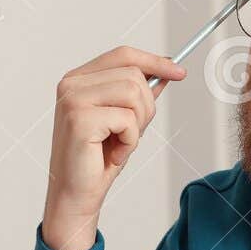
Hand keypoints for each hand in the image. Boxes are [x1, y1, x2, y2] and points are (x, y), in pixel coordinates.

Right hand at [41, 46, 185, 249]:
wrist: (76, 194)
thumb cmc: (97, 159)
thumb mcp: (125, 121)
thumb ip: (140, 94)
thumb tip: (166, 71)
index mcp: (78, 79)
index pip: (123, 55)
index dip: (154, 61)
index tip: (179, 72)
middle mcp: (71, 84)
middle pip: (133, 75)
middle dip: (146, 107)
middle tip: (131, 134)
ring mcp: (73, 99)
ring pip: (133, 93)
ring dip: (137, 125)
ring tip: (120, 143)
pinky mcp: (79, 119)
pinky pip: (127, 119)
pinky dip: (129, 141)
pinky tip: (112, 154)